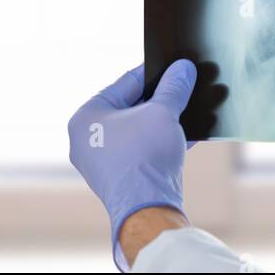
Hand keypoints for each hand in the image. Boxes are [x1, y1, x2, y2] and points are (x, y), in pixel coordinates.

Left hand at [68, 60, 195, 270]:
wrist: (148, 209)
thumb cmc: (144, 156)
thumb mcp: (163, 112)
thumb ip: (174, 87)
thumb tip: (184, 68)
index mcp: (86, 118)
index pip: (125, 83)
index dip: (154, 72)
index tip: (175, 65)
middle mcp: (87, 140)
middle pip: (132, 107)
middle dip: (162, 100)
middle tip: (184, 87)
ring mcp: (102, 162)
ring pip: (139, 131)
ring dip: (164, 122)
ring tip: (189, 111)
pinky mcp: (120, 179)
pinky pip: (142, 151)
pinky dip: (161, 142)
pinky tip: (186, 135)